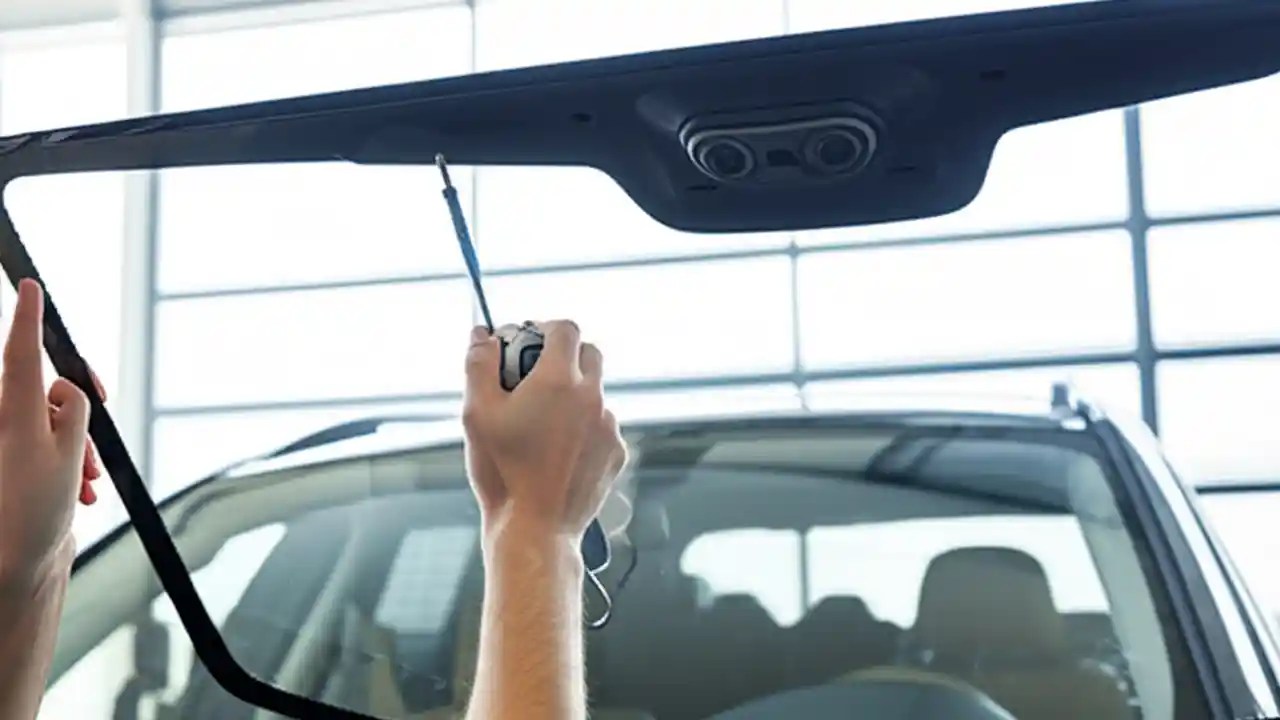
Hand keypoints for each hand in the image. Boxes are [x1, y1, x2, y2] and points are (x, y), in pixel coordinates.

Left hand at [0, 279, 103, 592]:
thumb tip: (67, 391)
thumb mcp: (67, 454)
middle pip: (50, 393)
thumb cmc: (31, 513)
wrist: (14, 567)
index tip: (30, 287)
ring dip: (78, 446)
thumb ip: (72, 411)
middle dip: (79, 415)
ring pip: (57, 424)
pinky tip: (81, 490)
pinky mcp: (20, 466)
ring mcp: (12, 445)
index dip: (28, 319)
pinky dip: (71, 463)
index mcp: (10, 415)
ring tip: (86, 481)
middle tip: (91, 442)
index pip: (21, 356)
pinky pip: (53, 447)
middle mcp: (5, 423)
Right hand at [462, 321, 626, 539]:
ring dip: (574, 397)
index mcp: (559, 380)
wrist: (535, 528)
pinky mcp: (616, 454)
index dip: (545, 328)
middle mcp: (592, 398)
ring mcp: (608, 427)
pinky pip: (602, 427)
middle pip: (590, 354)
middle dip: (565, 356)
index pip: (566, 329)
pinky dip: (584, 429)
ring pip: (596, 394)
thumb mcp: (476, 413)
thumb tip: (481, 335)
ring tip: (542, 425)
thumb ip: (479, 365)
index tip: (528, 341)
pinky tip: (558, 452)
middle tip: (535, 376)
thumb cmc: (502, 472)